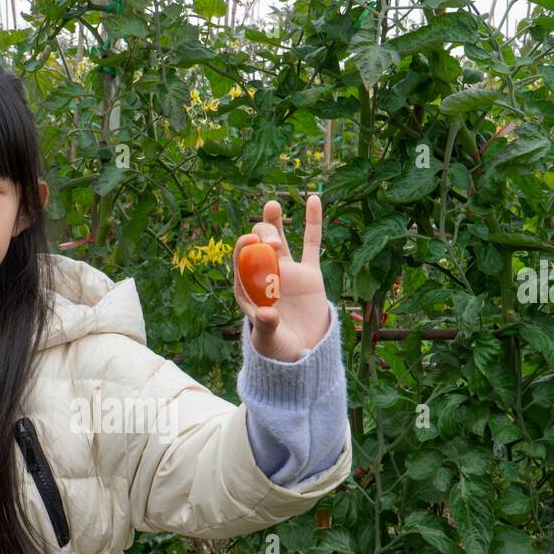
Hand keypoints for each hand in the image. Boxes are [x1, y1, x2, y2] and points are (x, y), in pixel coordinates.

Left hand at [232, 194, 330, 361]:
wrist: (305, 353)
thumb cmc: (279, 349)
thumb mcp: (270, 341)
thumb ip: (266, 327)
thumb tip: (266, 313)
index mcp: (248, 289)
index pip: (241, 261)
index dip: (244, 248)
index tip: (252, 243)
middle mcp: (265, 276)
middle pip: (259, 246)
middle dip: (263, 238)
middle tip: (272, 243)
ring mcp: (288, 272)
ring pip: (279, 240)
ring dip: (274, 222)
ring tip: (272, 204)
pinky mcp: (309, 274)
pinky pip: (312, 244)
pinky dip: (312, 222)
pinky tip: (313, 199)